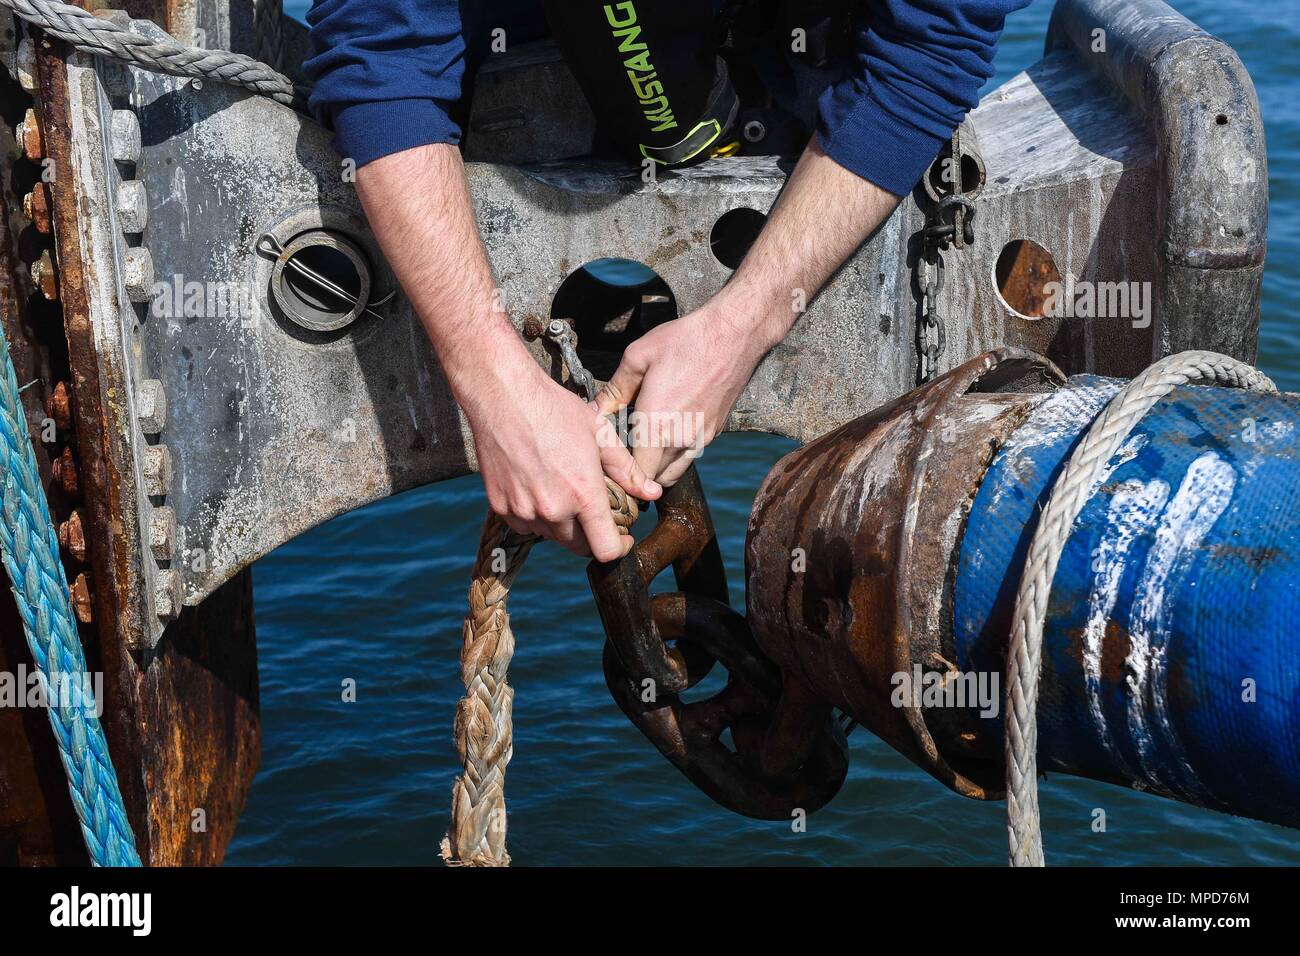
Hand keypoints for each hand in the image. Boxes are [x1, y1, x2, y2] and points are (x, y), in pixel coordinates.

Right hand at [464, 351, 660, 560]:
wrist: (503, 396)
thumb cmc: (555, 409)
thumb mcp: (600, 434)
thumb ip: (627, 470)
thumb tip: (653, 492)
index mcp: (582, 493)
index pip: (605, 549)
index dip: (619, 547)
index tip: (622, 536)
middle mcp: (552, 509)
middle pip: (578, 546)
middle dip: (590, 534)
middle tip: (593, 510)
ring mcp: (523, 510)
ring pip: (550, 535)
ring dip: (562, 524)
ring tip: (563, 491)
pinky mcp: (500, 506)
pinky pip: (525, 525)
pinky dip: (535, 515)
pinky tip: (539, 487)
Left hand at [595, 300, 771, 486]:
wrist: (733, 335)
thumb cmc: (685, 341)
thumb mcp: (638, 357)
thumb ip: (614, 389)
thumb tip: (595, 410)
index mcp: (656, 423)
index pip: (636, 472)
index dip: (621, 474)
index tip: (610, 465)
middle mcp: (680, 438)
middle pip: (652, 478)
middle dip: (636, 472)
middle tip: (621, 456)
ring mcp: (700, 438)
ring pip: (672, 473)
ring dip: (656, 469)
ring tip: (642, 450)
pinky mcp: (714, 432)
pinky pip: (688, 458)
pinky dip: (674, 458)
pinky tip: (665, 436)